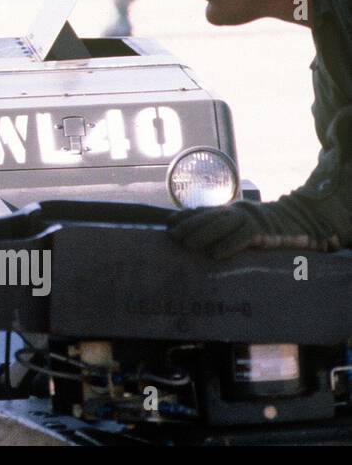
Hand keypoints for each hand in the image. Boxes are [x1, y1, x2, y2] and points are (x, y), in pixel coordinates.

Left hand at [166, 200, 338, 259]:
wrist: (297, 220)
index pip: (202, 210)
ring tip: (187, 244)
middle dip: (189, 225)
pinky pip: (243, 237)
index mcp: (229, 210)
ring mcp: (250, 219)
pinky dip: (228, 245)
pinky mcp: (263, 231)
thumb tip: (195, 237)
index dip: (184, 216)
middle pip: (208, 216)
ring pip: (222, 223)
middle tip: (173, 236)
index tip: (168, 224)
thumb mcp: (240, 223)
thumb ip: (221, 227)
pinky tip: (216, 255)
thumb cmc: (264, 227)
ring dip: (203, 234)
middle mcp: (236, 211)